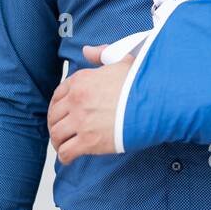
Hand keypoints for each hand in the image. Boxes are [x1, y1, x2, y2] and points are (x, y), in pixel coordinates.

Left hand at [46, 44, 132, 163]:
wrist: (155, 102)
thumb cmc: (143, 84)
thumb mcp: (122, 61)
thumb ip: (102, 54)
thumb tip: (87, 51)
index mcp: (82, 80)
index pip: (59, 93)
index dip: (58, 105)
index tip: (62, 112)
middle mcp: (77, 99)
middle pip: (54, 115)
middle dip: (56, 123)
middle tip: (61, 130)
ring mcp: (81, 121)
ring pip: (56, 134)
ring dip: (58, 141)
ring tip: (64, 145)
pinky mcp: (88, 141)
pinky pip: (66, 152)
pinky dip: (65, 157)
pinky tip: (69, 158)